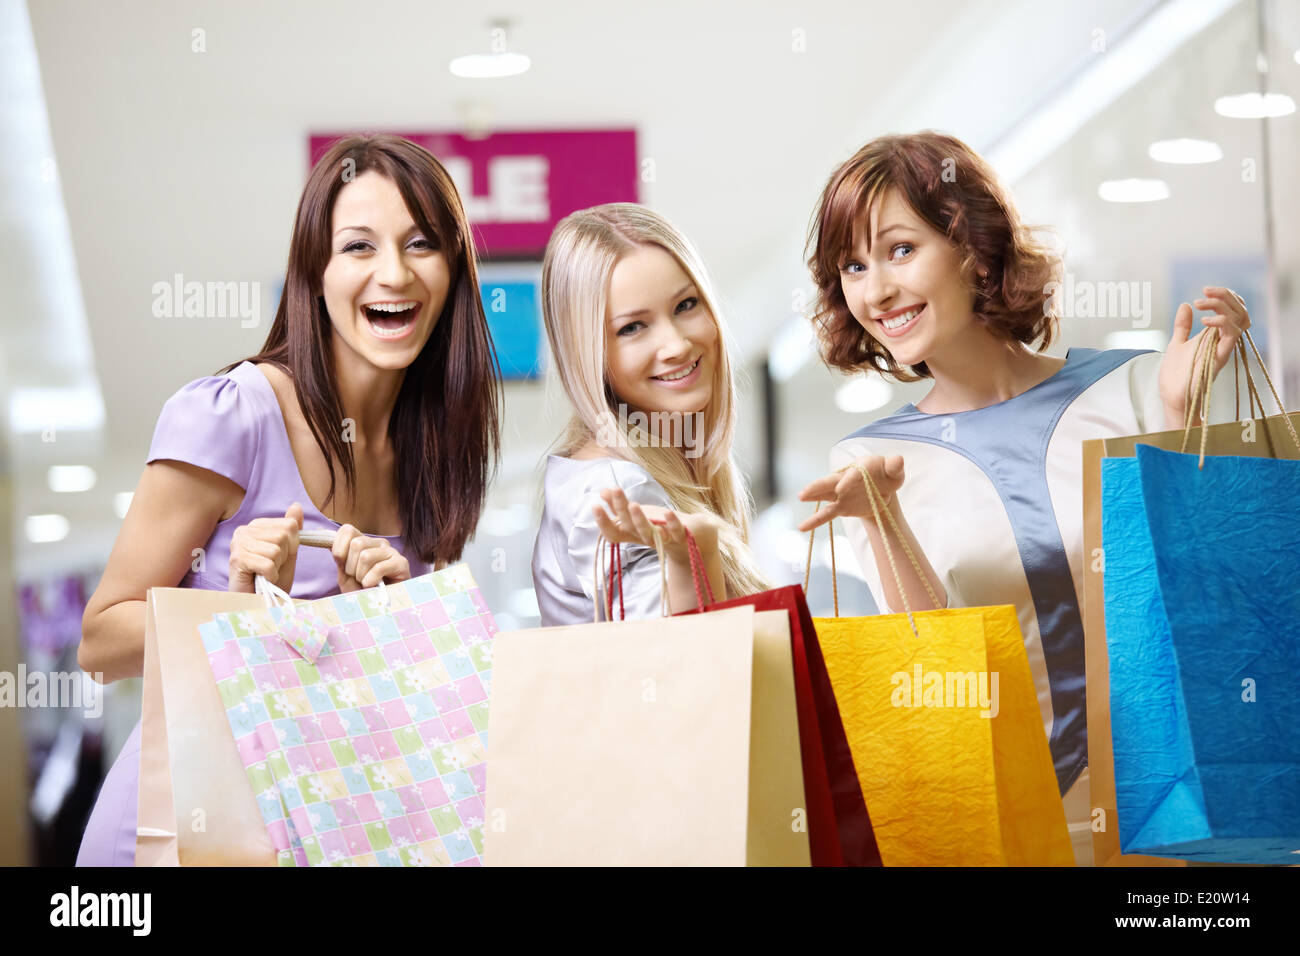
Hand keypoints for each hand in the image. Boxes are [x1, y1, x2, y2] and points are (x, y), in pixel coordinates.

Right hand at [228, 502, 303, 592]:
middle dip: (283, 556)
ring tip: (264, 572)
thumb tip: (296, 506)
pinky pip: (268, 564)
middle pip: (283, 536)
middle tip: (271, 567)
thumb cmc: (271, 578)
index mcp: (257, 525)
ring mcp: (238, 543)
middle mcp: (244, 530)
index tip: (280, 557)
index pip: (289, 525)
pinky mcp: (237, 559)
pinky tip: (261, 579)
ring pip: (276, 550)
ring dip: (276, 566)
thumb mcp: (288, 552)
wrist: (258, 602)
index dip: (291, 545)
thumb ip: (292, 529)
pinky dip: (270, 575)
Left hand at [331, 524, 411, 592]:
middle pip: (356, 544)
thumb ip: (339, 558)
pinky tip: (374, 586)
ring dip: (361, 575)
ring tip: (366, 584)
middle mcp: (379, 543)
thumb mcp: (345, 575)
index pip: (348, 530)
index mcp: (365, 542)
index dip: (339, 547)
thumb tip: (327, 540)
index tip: (341, 565)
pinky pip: (378, 568)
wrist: (379, 610)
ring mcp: (391, 552)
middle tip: (357, 578)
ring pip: (366, 556)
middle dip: (351, 566)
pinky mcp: (401, 563)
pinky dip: (371, 581)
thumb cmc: (363, 592)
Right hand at [591, 487, 718, 565]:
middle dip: (620, 508)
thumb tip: (602, 491)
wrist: (694, 541)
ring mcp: (662, 538)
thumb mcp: (640, 514)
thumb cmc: (662, 526)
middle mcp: (645, 538)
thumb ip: (620, 505)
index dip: (602, 522)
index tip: (594, 505)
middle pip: (628, 527)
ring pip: (647, 532)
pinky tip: (667, 511)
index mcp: (633, 533)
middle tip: (614, 489)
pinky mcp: (681, 536)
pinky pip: (675, 530)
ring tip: (633, 504)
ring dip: (639, 519)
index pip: (612, 532)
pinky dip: (671, 522)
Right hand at [797, 454, 904, 531]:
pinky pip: (826, 514)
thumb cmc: (887, 475)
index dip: (847, 481)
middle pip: (830, 482)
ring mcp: (840, 493)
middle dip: (818, 487)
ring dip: (812, 496)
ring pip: (823, 495)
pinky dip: (814, 521)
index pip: (852, 474)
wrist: (882, 489)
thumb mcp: (893, 471)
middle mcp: (845, 479)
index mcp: (858, 468)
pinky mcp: (840, 506)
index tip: (841, 489)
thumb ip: (894, 466)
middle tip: (804, 492)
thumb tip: (898, 460)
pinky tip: (802, 527)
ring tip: (799, 498)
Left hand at [1159, 286, 1250, 428]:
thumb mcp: (1176, 343)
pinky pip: (1232, 335)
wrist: (1172, 397)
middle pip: (1239, 310)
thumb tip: (1185, 305)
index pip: (1232, 309)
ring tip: (1200, 304)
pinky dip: (1222, 322)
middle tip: (1203, 293)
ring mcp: (1223, 348)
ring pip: (1240, 319)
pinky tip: (1204, 321)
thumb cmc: (1175, 375)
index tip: (1204, 291)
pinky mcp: (1220, 357)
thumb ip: (1183, 326)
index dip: (1224, 296)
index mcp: (1214, 335)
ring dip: (1222, 306)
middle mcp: (1222, 340)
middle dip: (1224, 296)